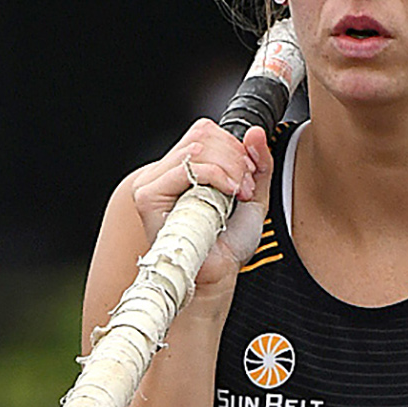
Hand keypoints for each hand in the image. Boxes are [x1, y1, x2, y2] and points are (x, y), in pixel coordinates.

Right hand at [129, 119, 273, 290]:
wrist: (218, 275)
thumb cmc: (229, 241)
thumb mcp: (254, 194)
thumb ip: (259, 162)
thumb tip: (255, 132)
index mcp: (183, 167)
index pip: (205, 131)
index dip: (233, 146)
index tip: (248, 175)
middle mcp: (164, 171)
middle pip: (203, 135)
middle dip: (235, 158)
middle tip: (244, 188)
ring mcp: (152, 182)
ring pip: (197, 148)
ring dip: (229, 169)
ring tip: (237, 195)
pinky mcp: (148, 197)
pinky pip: (188, 170)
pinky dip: (215, 177)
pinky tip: (227, 196)